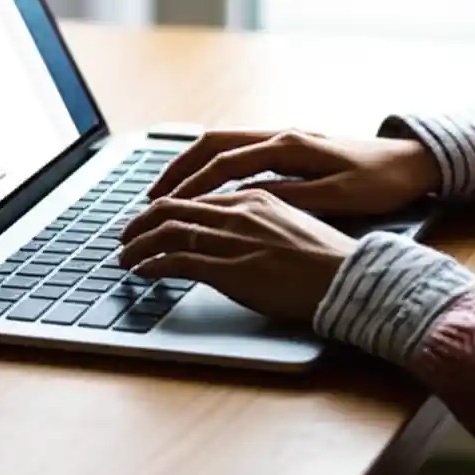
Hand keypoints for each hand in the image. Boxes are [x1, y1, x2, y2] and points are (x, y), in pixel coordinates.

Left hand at [119, 190, 355, 322]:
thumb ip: (258, 220)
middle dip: (140, 223)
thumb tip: (232, 231)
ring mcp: (233, 240)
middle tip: (125, 236)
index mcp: (252, 198)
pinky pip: (177, 262)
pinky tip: (142, 271)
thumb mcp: (290, 224)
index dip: (163, 208)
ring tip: (125, 256)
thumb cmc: (327, 259)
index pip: (194, 196)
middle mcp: (238, 212)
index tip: (149, 219)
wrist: (349, 278)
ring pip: (168, 233)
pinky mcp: (230, 269)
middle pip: (172, 208)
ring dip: (139, 244)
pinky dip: (152, 265)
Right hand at [148, 130, 440, 215]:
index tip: (166, 208)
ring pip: (220, 144)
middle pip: (211, 144)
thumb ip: (291, 196)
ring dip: (189, 165)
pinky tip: (200, 186)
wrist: (413, 161)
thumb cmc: (381, 183)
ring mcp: (282, 137)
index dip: (192, 187)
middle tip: (150, 197)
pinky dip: (209, 166)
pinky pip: (234, 150)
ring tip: (164, 192)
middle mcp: (280, 135)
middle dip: (176, 170)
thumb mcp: (339, 197)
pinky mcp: (288, 147)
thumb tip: (245, 199)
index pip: (225, 163)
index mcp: (289, 146)